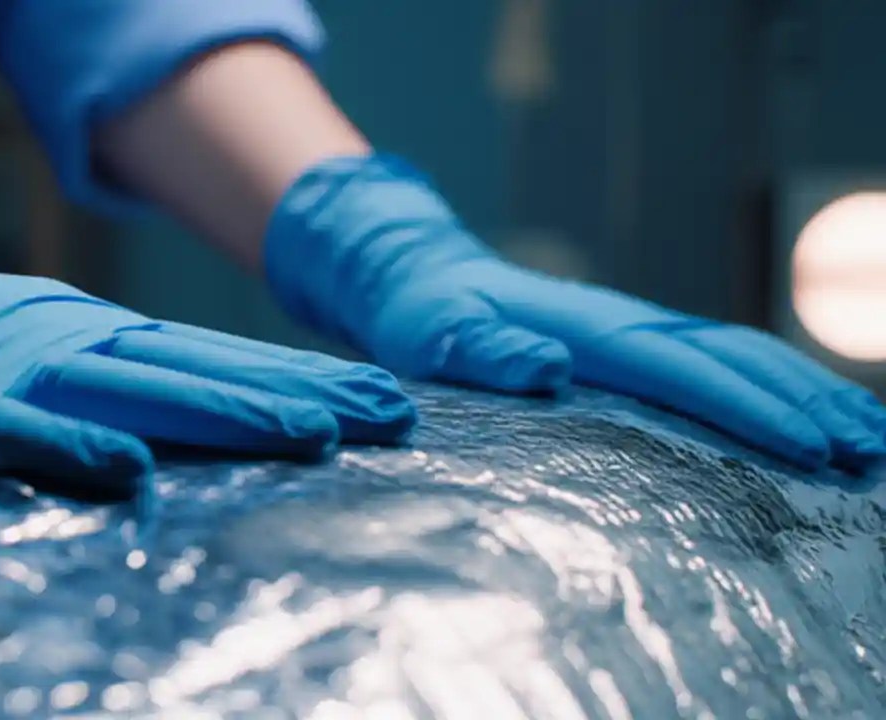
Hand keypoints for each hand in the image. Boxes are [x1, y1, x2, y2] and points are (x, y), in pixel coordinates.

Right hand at [0, 189, 414, 488]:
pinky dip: (71, 445)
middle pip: (201, 367)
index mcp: (82, 331)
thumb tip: (153, 445)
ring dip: (224, 411)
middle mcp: (64, 337)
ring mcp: (5, 363)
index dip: (296, 381)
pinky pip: (13, 428)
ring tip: (314, 435)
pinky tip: (129, 471)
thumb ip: (82, 392)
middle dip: (300, 393)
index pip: (210, 358)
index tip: (377, 403)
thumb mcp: (10, 355)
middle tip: (393, 416)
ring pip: (134, 389)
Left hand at [265, 156, 885, 469]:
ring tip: (861, 439)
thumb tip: (550, 364)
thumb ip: (484, 349)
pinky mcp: (625, 341)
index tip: (810, 449)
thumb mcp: (433, 335)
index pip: (683, 369)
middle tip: (866, 454)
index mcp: (586, 328)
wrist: (416, 274)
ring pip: (732, 354)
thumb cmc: (420, 315)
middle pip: (730, 357)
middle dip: (801, 404)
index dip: (748, 408)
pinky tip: (791, 413)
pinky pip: (708, 359)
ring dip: (799, 392)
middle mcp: (621, 321)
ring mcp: (628, 327)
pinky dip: (763, 383)